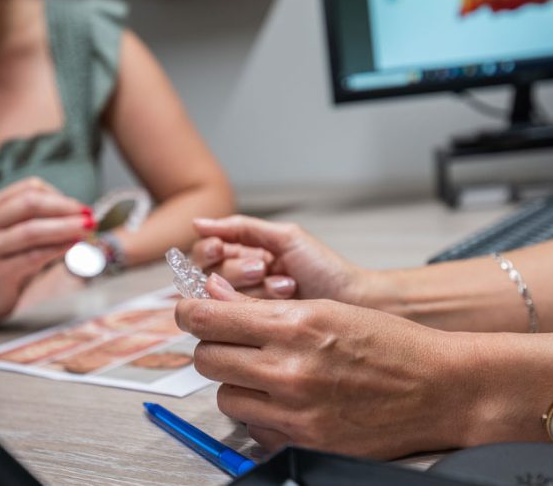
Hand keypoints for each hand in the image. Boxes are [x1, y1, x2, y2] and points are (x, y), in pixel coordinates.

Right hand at [0, 177, 93, 325]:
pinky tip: (74, 246)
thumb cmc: (9, 262)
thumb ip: (42, 220)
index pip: (29, 188)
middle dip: (64, 208)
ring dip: (65, 227)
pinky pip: (33, 256)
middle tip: (89, 215)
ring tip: (88, 229)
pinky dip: (58, 248)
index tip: (81, 207)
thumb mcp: (20, 235)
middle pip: (29, 204)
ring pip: (32, 230)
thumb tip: (81, 213)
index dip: (59, 195)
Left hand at [175, 273, 477, 458]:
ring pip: (225, 395)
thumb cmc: (393, 345)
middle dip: (212, 346)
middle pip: (207, 358)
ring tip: (265, 373)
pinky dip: (260, 413)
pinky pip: (253, 427)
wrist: (441, 389)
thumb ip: (266, 310)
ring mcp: (295, 410)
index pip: (210, 318)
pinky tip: (284, 400)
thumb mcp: (328, 311)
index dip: (191, 312)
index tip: (189, 310)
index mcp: (295, 324)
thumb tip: (216, 300)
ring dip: (236, 382)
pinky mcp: (304, 441)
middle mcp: (289, 368)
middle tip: (229, 342)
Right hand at [189, 216, 367, 303]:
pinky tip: (286, 296)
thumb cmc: (325, 269)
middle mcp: (241, 281)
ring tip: (286, 284)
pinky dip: (263, 303)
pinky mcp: (258, 327)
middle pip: (211, 275)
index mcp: (245, 255)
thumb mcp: (285, 238)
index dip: (210, 250)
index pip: (207, 252)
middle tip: (262, 268)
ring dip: (256, 287)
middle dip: (237, 270)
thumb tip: (199, 224)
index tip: (220, 249)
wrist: (353, 300)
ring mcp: (248, 306)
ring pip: (223, 298)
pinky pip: (241, 317)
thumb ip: (241, 228)